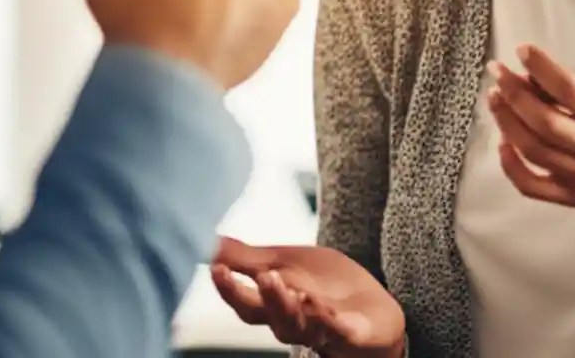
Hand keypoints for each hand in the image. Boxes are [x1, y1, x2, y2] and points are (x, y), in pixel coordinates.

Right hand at [211, 237, 405, 357]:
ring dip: (294, 307)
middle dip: (266, 298)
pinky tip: (322, 304)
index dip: (229, 288)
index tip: (215, 268)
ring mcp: (323, 329)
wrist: (371, 309)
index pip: (245, 302)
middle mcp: (293, 321)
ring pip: (302, 326)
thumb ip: (244, 258)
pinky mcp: (353, 332)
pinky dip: (329, 320)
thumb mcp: (282, 264)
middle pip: (271, 316)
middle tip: (263, 275)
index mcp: (274, 304)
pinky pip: (339, 330)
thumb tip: (203, 241)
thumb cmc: (322, 287)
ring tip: (293, 287)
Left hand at [487, 44, 574, 229]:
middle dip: (514, 94)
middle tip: (498, 73)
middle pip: (546, 123)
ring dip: (506, 121)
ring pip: (533, 150)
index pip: (572, 90)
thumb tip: (529, 73)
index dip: (542, 67)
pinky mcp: (573, 198)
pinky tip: (503, 142)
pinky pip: (531, 186)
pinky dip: (510, 164)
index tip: (522, 50)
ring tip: (496, 98)